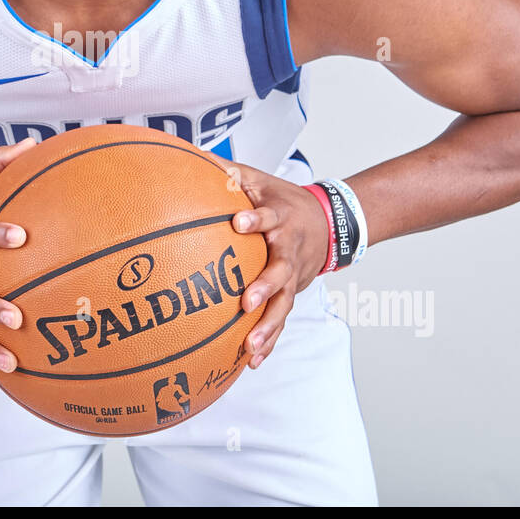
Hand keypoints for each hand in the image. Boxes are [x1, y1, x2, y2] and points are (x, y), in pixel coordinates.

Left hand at [206, 152, 330, 369]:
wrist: (329, 222)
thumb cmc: (283, 200)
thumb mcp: (260, 180)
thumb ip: (229, 173)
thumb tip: (189, 157)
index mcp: (279, 218)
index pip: (267, 216)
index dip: (255, 219)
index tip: (238, 222)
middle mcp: (288, 250)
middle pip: (280, 270)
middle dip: (265, 286)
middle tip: (247, 300)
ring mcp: (293, 276)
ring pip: (283, 305)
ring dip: (268, 326)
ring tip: (250, 346)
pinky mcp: (292, 294)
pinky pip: (280, 321)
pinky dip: (269, 340)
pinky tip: (252, 361)